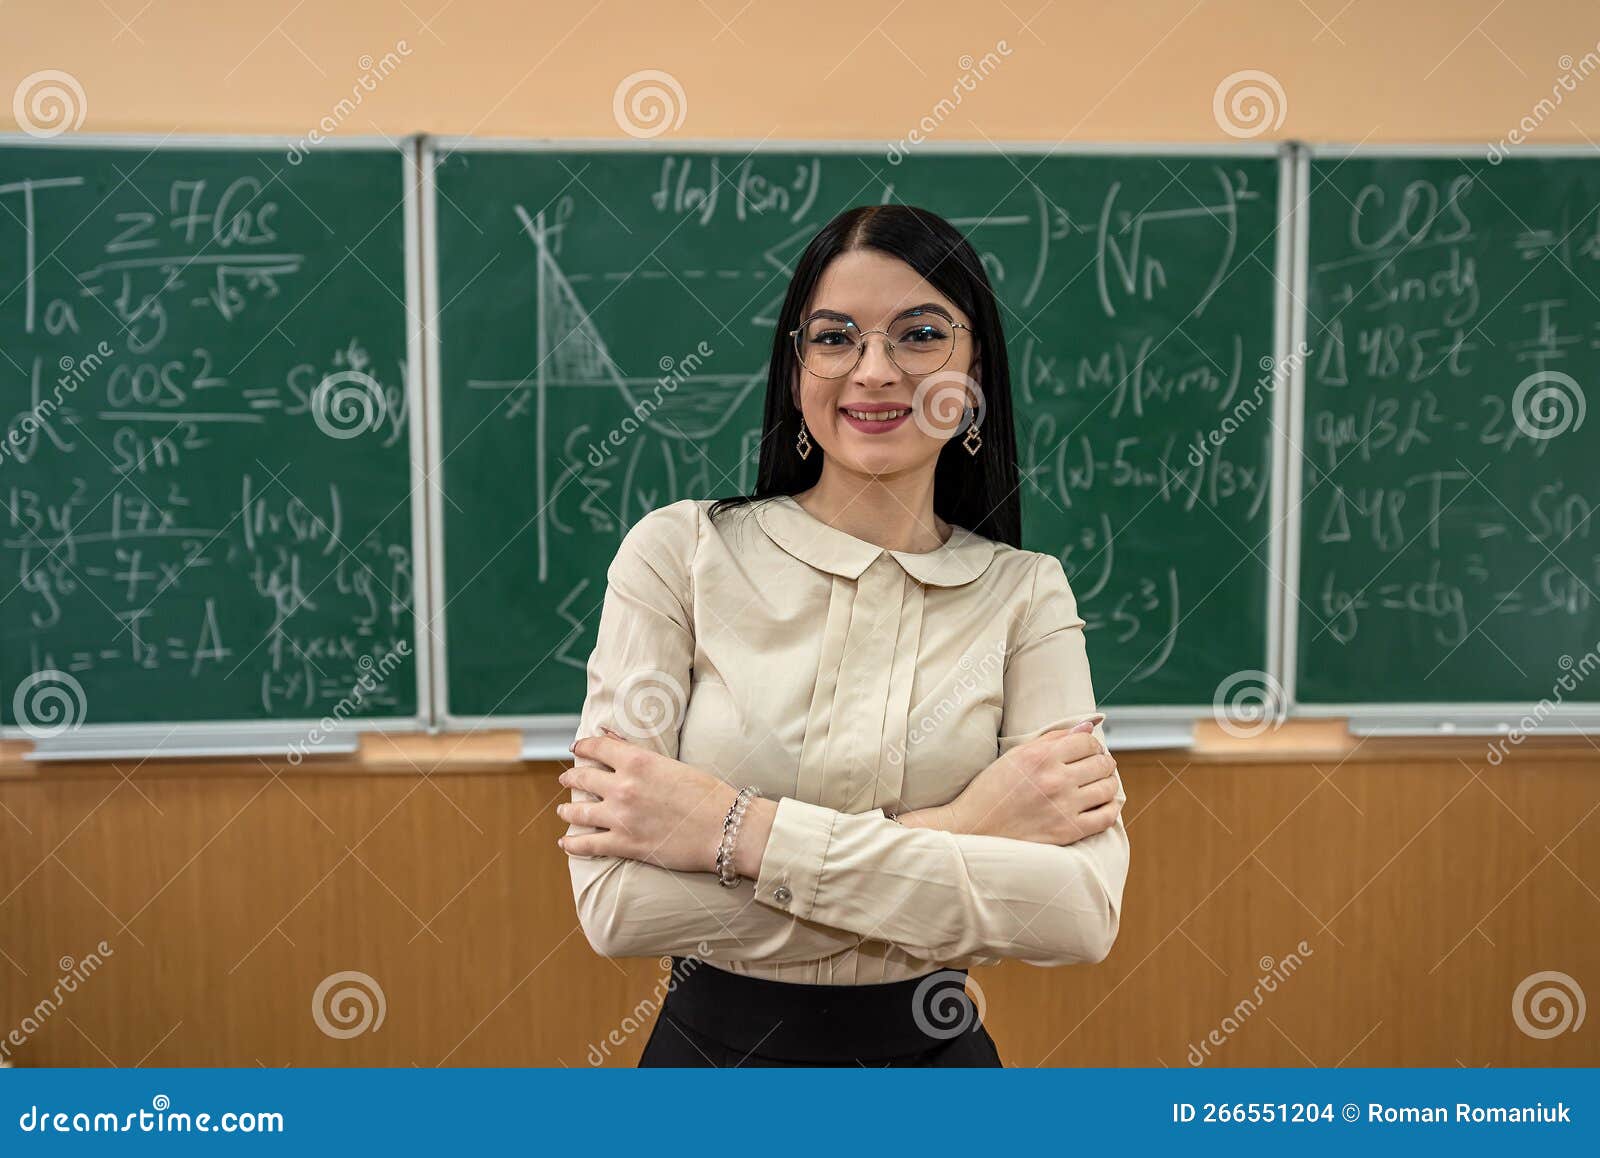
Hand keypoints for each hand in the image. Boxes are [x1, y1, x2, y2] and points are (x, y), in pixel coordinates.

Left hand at [556, 729, 737, 872]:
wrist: (726, 828)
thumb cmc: (708, 794)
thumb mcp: (673, 765)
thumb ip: (641, 754)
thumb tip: (613, 739)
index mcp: (638, 761)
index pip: (597, 748)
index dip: (583, 746)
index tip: (577, 747)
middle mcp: (623, 787)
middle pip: (582, 779)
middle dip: (571, 778)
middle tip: (566, 779)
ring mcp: (621, 817)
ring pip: (578, 812)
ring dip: (567, 811)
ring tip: (563, 811)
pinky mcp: (625, 845)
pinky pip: (588, 845)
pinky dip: (572, 845)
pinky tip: (565, 843)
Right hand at [903, 719, 1120, 844]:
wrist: (975, 828)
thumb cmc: (993, 789)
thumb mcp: (1017, 755)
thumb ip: (1053, 738)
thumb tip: (1088, 726)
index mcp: (1040, 757)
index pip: (1086, 742)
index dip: (1092, 744)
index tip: (1089, 750)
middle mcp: (1055, 779)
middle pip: (1101, 763)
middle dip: (1103, 761)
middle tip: (1097, 765)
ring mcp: (1063, 807)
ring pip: (1108, 788)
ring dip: (1109, 783)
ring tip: (1101, 783)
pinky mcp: (1067, 831)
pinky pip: (1106, 817)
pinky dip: (1111, 807)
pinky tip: (1103, 803)